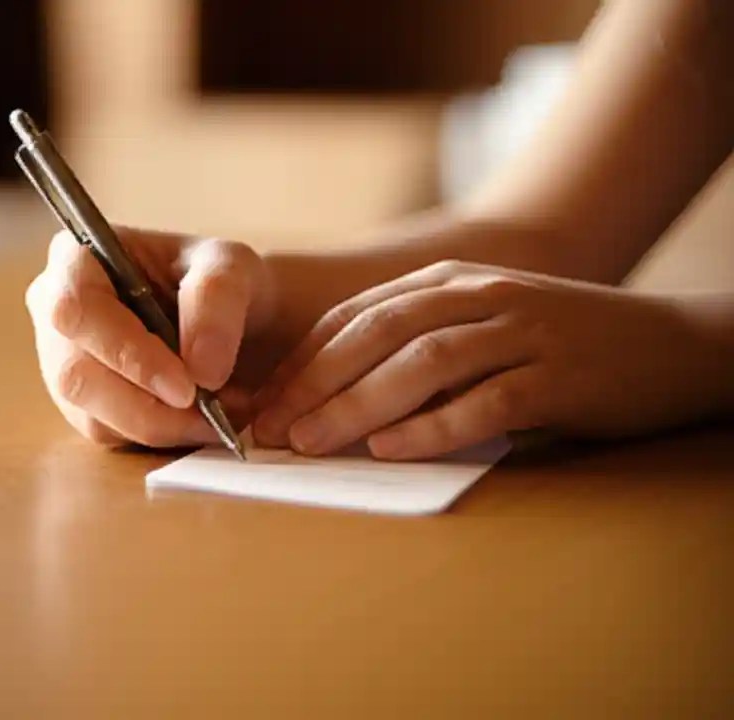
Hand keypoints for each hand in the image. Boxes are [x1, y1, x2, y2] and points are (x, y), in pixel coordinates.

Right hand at [25, 228, 276, 446]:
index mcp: (75, 257)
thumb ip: (217, 301)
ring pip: (89, 414)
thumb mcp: (231, 267)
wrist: (223, 316)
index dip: (124, 352)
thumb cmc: (214, 280)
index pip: (75, 308)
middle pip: (75, 374)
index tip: (184, 386)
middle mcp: (53, 309)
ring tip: (213, 414)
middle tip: (209, 413)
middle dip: (145, 405)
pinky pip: (105, 433)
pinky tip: (192, 418)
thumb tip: (201, 370)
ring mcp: (59, 360)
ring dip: (158, 425)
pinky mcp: (79, 401)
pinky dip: (155, 435)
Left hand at [252, 260, 730, 458]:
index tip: (260, 403)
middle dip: (313, 383)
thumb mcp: (479, 324)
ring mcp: (520, 332)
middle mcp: (479, 296)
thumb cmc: (555, 343)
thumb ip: (416, 345)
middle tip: (269, 430)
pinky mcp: (557, 376)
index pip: (354, 316)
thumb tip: (331, 395)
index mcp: (448, 282)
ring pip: (422, 364)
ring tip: (311, 443)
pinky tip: (392, 450)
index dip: (302, 360)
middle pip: (376, 335)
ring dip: (357, 404)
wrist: (669, 344)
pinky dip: (434, 426)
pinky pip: (485, 401)